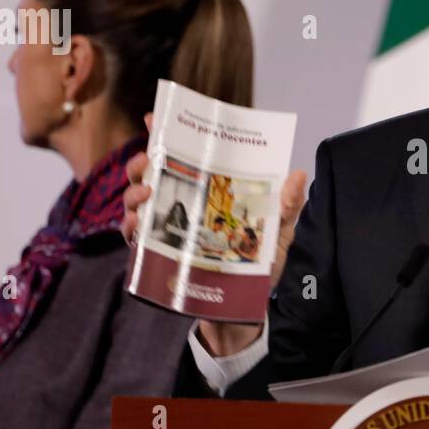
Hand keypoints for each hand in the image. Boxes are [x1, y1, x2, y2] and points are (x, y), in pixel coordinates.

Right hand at [121, 107, 308, 357]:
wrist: (246, 310)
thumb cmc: (262, 265)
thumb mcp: (280, 232)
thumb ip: (288, 204)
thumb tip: (297, 175)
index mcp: (209, 192)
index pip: (185, 157)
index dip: (166, 135)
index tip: (155, 118)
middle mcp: (185, 207)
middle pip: (152, 174)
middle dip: (142, 162)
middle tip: (147, 161)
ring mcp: (168, 231)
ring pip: (138, 202)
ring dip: (134, 193)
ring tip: (144, 193)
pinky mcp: (159, 258)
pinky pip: (136, 239)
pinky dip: (131, 229)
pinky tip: (136, 224)